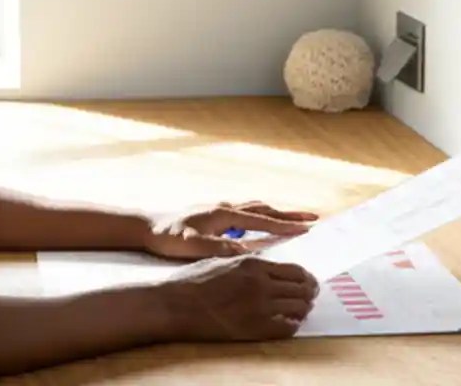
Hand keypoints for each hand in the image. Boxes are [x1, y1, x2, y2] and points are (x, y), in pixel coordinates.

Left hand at [142, 201, 318, 259]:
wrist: (147, 226)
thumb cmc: (168, 238)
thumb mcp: (192, 246)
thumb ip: (218, 248)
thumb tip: (245, 252)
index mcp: (224, 215)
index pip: (262, 221)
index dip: (285, 225)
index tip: (307, 228)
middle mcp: (225, 208)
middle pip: (264, 209)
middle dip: (289, 214)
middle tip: (313, 217)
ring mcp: (219, 209)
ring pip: (255, 208)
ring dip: (275, 212)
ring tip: (293, 218)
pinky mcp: (214, 215)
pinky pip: (244, 213)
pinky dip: (259, 215)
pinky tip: (258, 224)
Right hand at [160, 255, 318, 341]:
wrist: (176, 304)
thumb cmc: (194, 281)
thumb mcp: (223, 260)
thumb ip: (249, 263)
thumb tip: (268, 267)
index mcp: (254, 264)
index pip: (296, 270)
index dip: (307, 278)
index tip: (308, 283)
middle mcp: (261, 284)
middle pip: (302, 289)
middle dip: (308, 294)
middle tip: (308, 298)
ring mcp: (259, 307)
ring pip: (299, 308)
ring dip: (302, 310)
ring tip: (298, 311)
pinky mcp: (255, 329)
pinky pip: (288, 328)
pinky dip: (292, 325)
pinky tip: (286, 323)